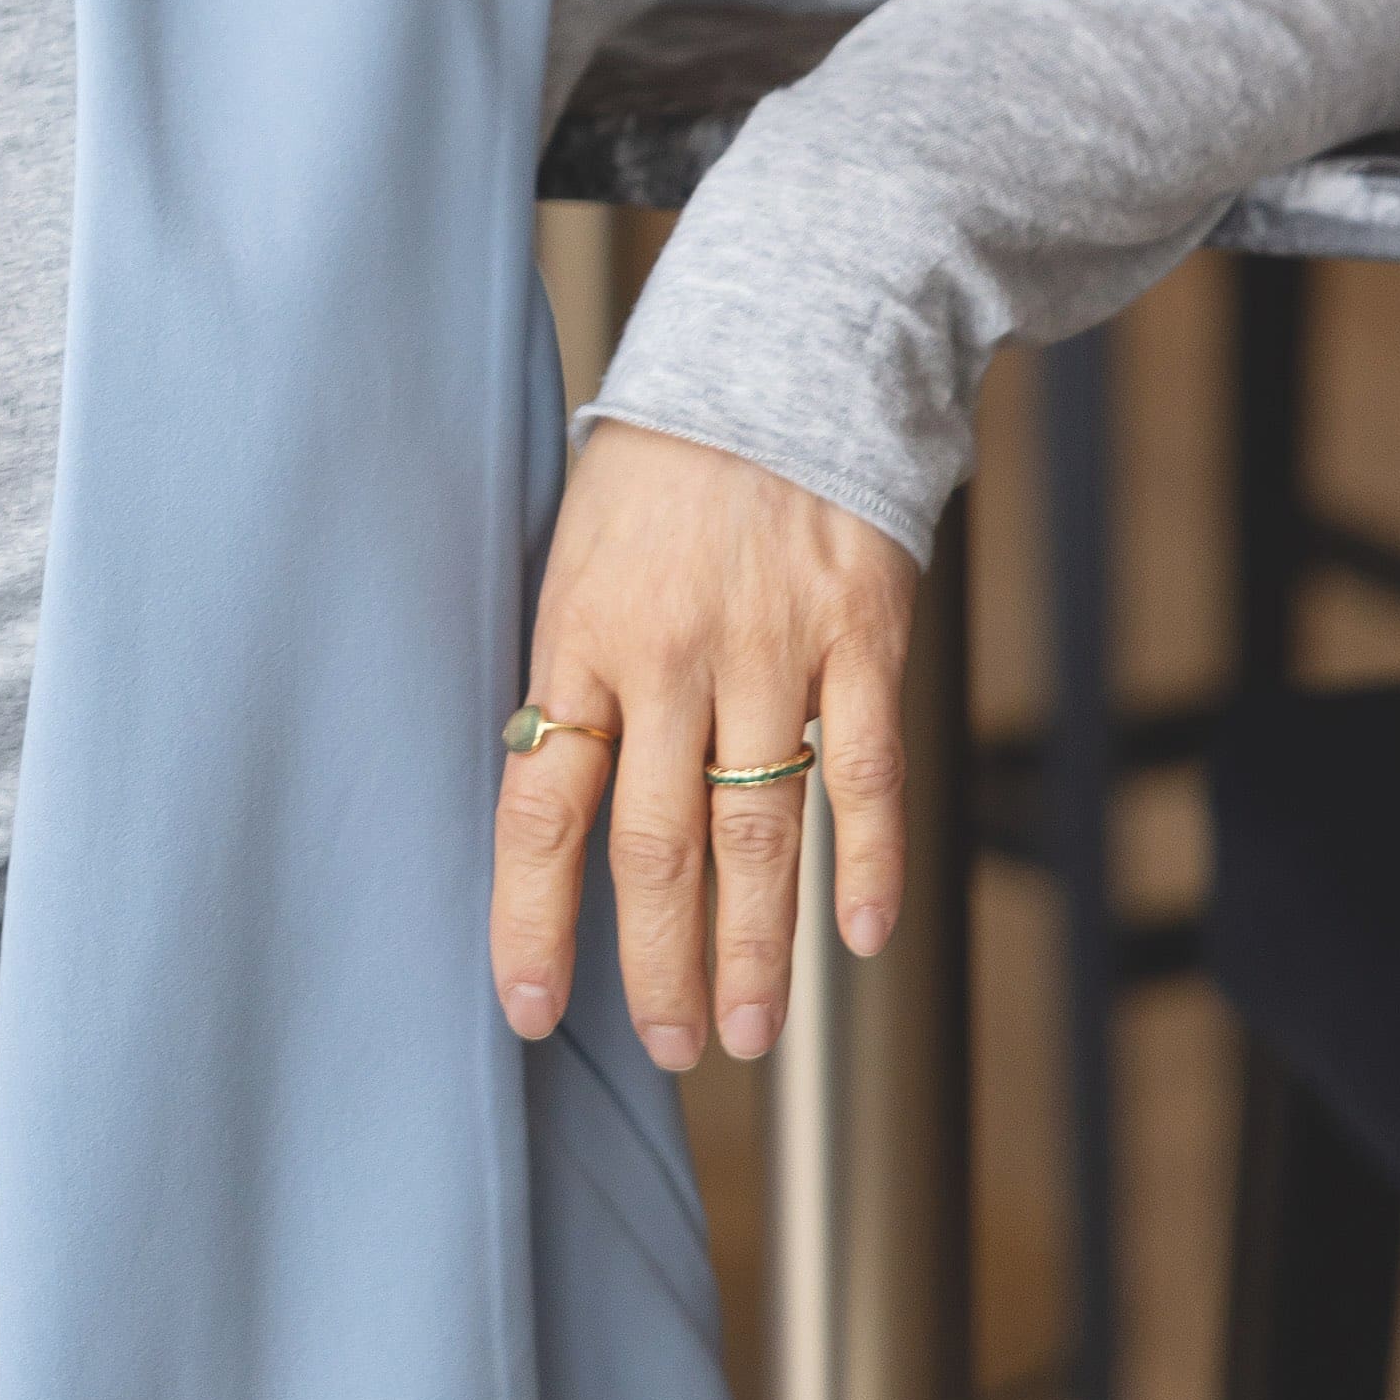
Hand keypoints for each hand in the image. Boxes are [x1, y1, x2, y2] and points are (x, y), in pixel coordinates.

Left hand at [489, 419, 917, 1074]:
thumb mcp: (577, 558)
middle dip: (656, 965)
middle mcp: (668, 657)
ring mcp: (770, 649)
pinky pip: (863, 771)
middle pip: (656, 849)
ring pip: (760, 833)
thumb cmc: (661, 470)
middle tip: (669, 1049)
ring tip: (745, 1031)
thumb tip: (552, 808)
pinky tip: (860, 939)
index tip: (531, 1011)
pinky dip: (868, 863)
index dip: (533, 920)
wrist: (779, 350)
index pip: (542, 809)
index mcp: (579, 640)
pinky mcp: (861, 634)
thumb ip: (575, 678)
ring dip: (755, 948)